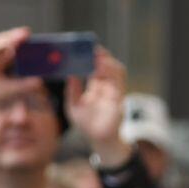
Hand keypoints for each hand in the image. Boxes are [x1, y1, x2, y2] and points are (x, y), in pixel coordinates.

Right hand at [0, 28, 30, 135]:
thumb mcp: (9, 90)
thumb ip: (23, 85)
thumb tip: (40, 81)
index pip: (12, 49)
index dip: (22, 44)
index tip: (35, 41)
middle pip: (6, 42)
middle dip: (17, 37)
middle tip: (29, 33)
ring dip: (11, 37)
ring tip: (24, 34)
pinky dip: (1, 44)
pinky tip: (11, 44)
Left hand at [68, 46, 129, 165]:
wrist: (98, 140)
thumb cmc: (87, 123)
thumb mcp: (73, 105)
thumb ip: (72, 90)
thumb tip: (69, 73)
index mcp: (97, 86)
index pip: (95, 66)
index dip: (90, 57)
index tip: (82, 48)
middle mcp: (107, 86)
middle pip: (107, 65)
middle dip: (100, 55)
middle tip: (89, 46)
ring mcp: (115, 91)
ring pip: (116, 70)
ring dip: (107, 61)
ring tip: (97, 54)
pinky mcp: (119, 99)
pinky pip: (119, 82)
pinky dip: (112, 73)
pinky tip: (102, 67)